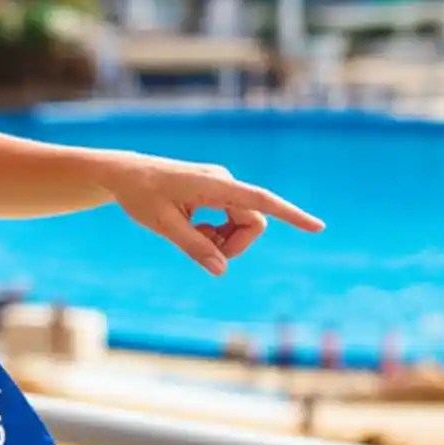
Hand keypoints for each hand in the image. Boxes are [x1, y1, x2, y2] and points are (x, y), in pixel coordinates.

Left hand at [100, 154, 324, 274]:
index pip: (261, 201)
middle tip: (203, 253)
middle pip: (252, 223)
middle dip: (234, 245)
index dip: (290, 214)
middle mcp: (223, 182)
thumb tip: (222, 270)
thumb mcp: (163, 225)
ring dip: (224, 240)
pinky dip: (217, 233)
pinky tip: (194, 229)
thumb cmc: (141, 196)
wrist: (125, 174)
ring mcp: (220, 186)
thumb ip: (194, 247)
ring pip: (242, 223)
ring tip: (193, 238)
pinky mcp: (215, 192)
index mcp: (214, 185)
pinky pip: (231, 219)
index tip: (317, 226)